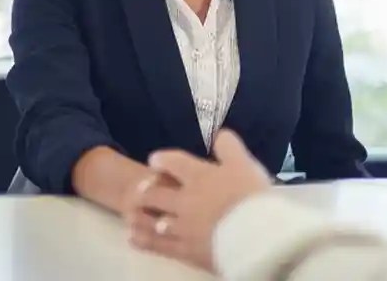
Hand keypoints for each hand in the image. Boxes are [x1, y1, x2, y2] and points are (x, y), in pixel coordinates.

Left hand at [127, 129, 272, 270]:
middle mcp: (184, 201)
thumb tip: (220, 135)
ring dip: (141, 217)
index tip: (154, 160)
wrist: (253, 236)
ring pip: (153, 221)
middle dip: (146, 190)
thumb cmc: (250, 196)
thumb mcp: (244, 163)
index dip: (163, 159)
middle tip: (140, 189)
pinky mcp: (185, 251)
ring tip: (132, 215)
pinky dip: (145, 241)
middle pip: (157, 194)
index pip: (174, 163)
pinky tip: (134, 239)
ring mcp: (182, 227)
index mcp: (198, 177)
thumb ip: (230, 148)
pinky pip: (159, 246)